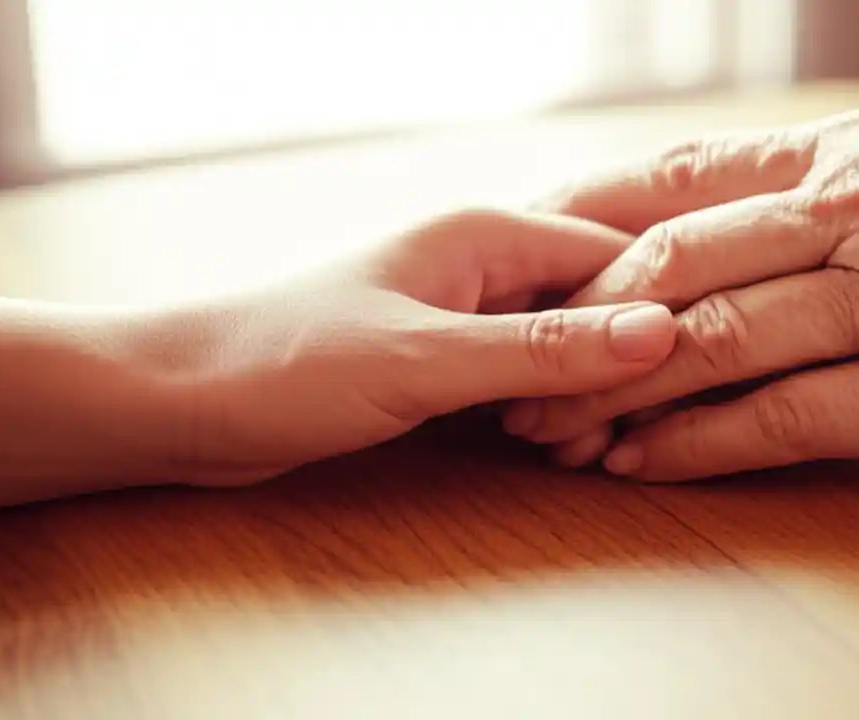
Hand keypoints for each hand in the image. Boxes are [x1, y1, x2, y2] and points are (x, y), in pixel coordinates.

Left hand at [0, 208, 675, 506]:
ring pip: (566, 344)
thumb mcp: (427, 360)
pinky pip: (527, 373)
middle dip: (616, 366)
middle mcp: (485, 261)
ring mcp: (468, 309)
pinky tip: (543, 446)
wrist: (190, 403)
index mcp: (486, 232)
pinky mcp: (449, 355)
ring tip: (569, 446)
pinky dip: (546, 409)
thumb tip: (659, 332)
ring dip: (582, 394)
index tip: (668, 380)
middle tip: (601, 430)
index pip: (614, 253)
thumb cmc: (289, 363)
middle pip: (597, 300)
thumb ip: (544, 348)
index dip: (652, 313)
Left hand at [505, 105, 858, 480]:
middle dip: (577, 322)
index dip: (583, 222)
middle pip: (677, 261)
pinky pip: (787, 416)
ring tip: (556, 430)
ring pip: (718, 338)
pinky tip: (643, 464)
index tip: (517, 266)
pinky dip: (701, 444)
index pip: (680, 176)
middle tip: (513, 370)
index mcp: (848, 149)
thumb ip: (812, 198)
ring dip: (621, 392)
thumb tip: (696, 231)